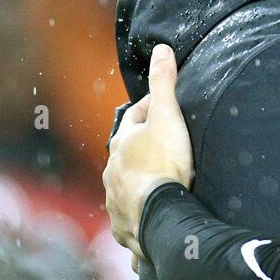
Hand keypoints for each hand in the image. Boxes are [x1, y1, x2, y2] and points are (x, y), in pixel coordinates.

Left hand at [103, 43, 193, 259]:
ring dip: (134, 187)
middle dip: (139, 150)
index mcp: (122, 144)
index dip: (149, 110)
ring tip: (155, 188)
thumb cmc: (163, 163)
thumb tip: (162, 48)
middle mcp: (111, 173)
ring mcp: (116, 202)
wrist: (158, 214)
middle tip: (161, 148)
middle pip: (124, 155)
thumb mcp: (168, 116)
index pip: (133, 118)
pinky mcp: (124, 228)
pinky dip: (137, 224)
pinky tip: (145, 231)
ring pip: (123, 189)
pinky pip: (130, 225)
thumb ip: (164, 83)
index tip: (164, 107)